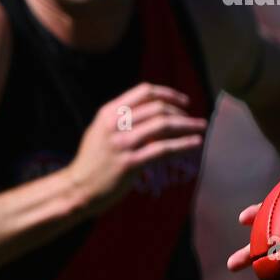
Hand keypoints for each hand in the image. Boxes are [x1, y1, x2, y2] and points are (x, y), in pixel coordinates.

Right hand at [66, 83, 206, 217]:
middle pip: (158, 108)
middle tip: (194, 120)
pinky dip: (183, 145)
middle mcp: (115, 124)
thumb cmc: (93, 160)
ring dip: (187, 125)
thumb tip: (155, 111)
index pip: (145, 91)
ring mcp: (122, 144)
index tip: (184, 102)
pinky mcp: (129, 164)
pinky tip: (195, 144)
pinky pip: (163, 150)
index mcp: (109, 112)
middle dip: (181, 112)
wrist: (77, 188)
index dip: (168, 94)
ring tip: (201, 128)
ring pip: (163, 126)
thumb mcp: (101, 130)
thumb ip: (123, 118)